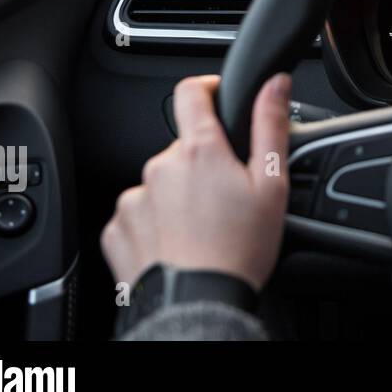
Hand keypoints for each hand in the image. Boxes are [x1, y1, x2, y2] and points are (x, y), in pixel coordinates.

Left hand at [102, 73, 291, 290]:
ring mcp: (134, 200)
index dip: (207, 88)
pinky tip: (179, 245)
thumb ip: (270, 125)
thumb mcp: (271, 184)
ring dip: (179, 196)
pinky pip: (139, 215)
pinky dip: (157, 225)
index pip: (191, 93)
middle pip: (182, 148)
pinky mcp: (117, 230)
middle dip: (203, 164)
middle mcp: (159, 168)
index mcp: (198, 151)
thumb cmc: (239, 251)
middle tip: (227, 198)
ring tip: (204, 229)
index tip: (217, 97)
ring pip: (161, 183)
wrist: (198, 308)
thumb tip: (274, 83)